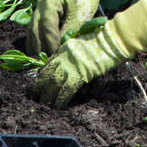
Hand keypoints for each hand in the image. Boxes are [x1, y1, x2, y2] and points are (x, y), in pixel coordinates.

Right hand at [27, 0, 128, 55]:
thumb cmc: (84, 0)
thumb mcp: (80, 17)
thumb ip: (69, 33)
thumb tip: (60, 52)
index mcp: (49, 2)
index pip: (47, 26)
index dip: (50, 43)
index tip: (55, 57)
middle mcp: (39, 6)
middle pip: (35, 31)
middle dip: (41, 48)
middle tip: (47, 65)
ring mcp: (37, 10)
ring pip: (32, 32)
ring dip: (36, 48)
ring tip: (42, 63)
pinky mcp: (39, 16)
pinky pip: (34, 31)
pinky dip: (37, 43)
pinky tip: (40, 55)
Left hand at [30, 0, 146, 107]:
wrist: (111, 41)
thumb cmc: (101, 43)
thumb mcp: (81, 45)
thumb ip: (72, 55)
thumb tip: (68, 67)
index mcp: (65, 49)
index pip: (49, 63)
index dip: (42, 74)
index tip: (38, 82)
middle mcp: (64, 57)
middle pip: (48, 73)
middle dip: (40, 85)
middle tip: (36, 95)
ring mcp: (71, 66)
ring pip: (54, 83)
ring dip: (48, 94)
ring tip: (43, 103)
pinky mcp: (79, 75)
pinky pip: (66, 90)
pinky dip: (61, 99)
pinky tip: (57, 106)